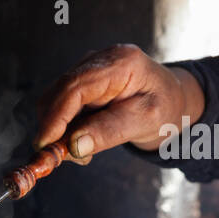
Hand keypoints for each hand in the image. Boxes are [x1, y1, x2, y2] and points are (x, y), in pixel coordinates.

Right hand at [33, 44, 203, 163]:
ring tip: (85, 152)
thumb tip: (74, 145)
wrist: (173, 99)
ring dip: (60, 131)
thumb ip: (110, 131)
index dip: (56, 116)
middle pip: (59, 92)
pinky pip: (61, 105)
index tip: (45, 144)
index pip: (75, 87)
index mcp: (121, 63)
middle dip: (56, 128)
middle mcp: (100, 60)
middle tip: (73, 157)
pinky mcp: (82, 82)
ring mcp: (88, 68)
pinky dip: (65, 127)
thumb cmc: (165, 107)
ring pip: (54, 101)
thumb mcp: (146, 123)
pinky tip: (84, 140)